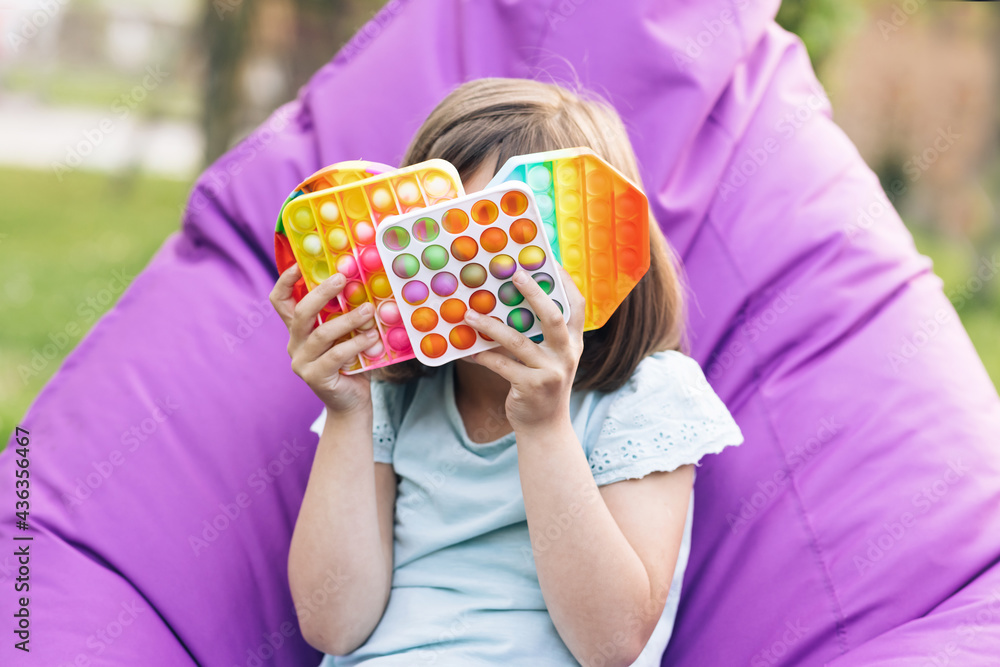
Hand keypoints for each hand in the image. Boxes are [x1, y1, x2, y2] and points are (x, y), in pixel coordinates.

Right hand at [269, 264, 377, 413]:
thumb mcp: (346, 334)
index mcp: (298, 330)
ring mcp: (301, 362)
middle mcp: (294, 344)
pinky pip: (335, 355)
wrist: (351, 403)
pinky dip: (356, 344)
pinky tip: (372, 337)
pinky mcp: (314, 377)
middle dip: (322, 293)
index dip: (285, 281)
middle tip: (343, 279)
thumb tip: (363, 284)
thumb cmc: (352, 363)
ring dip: (348, 320)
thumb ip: (345, 314)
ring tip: (368, 311)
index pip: (280, 301)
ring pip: (322, 334)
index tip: (300, 264)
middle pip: (301, 313)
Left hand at [462, 266, 585, 431]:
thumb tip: (509, 303)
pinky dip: (482, 356)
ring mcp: (550, 372)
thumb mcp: (551, 359)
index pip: (577, 306)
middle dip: (534, 293)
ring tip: (469, 314)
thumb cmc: (542, 385)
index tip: (549, 260)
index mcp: (573, 343)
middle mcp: (566, 354)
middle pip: (554, 317)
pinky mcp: (531, 387)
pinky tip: (467, 349)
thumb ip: (541, 335)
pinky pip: (501, 365)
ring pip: (519, 341)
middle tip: (514, 273)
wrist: (545, 427)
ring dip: (491, 326)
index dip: (565, 282)